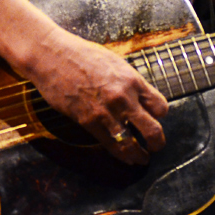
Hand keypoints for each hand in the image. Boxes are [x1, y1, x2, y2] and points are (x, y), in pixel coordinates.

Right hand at [20, 25, 168, 163]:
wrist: (54, 56)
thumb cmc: (84, 55)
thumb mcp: (116, 63)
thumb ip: (130, 81)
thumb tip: (139, 96)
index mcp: (133, 80)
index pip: (160, 106)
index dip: (160, 115)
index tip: (156, 118)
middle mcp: (124, 98)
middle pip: (152, 129)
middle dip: (157, 142)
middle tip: (157, 146)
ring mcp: (106, 112)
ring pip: (131, 144)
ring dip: (140, 155)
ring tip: (143, 159)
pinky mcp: (88, 122)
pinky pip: (110, 145)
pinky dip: (121, 155)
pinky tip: (127, 159)